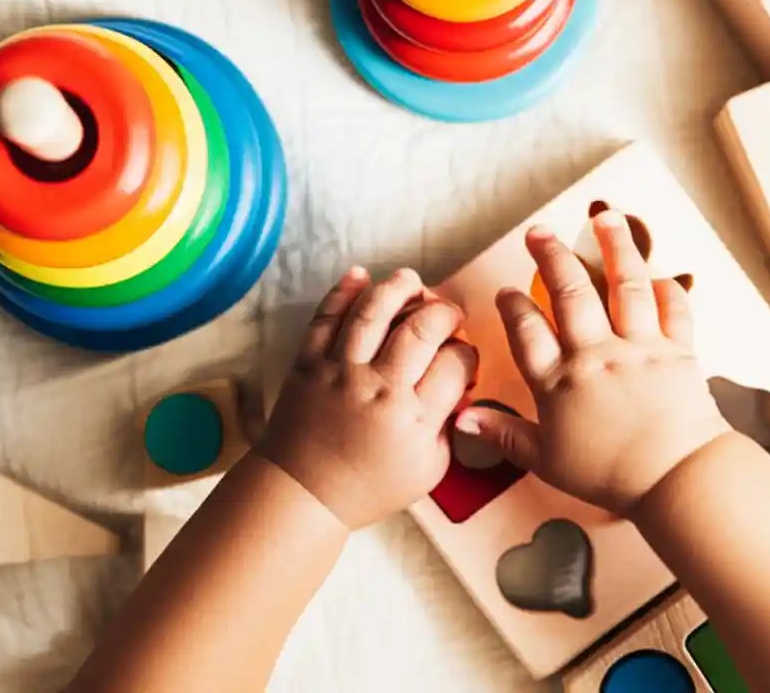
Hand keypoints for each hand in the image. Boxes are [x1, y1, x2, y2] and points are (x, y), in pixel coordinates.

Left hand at [258, 267, 477, 528]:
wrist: (303, 493)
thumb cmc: (369, 487)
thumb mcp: (428, 470)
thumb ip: (449, 426)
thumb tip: (462, 386)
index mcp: (412, 418)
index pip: (455, 364)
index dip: (466, 350)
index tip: (463, 351)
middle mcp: (378, 388)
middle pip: (422, 329)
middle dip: (444, 312)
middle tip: (448, 314)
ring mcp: (339, 371)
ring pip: (373, 311)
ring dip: (398, 287)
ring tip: (412, 280)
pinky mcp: (308, 363)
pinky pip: (326, 317)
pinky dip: (344, 291)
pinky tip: (362, 276)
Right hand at [455, 211, 731, 515]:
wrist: (674, 479)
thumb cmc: (609, 476)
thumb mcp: (545, 460)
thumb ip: (504, 434)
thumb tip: (463, 420)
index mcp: (557, 382)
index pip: (526, 330)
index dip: (513, 307)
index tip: (507, 292)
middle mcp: (594, 355)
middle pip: (569, 291)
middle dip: (551, 256)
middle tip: (538, 233)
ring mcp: (637, 348)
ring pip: (623, 284)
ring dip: (613, 246)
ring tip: (604, 217)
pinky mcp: (677, 350)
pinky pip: (673, 310)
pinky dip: (667, 290)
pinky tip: (658, 274)